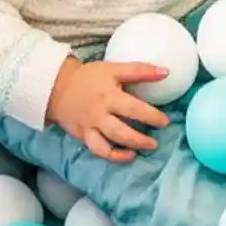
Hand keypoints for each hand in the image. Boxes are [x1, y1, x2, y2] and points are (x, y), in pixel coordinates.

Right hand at [45, 57, 171, 162]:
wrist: (58, 88)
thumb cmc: (90, 77)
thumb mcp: (114, 68)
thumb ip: (140, 70)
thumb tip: (166, 72)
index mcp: (108, 96)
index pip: (132, 108)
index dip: (150, 116)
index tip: (165, 121)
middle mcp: (99, 114)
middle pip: (119, 131)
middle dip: (139, 139)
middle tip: (155, 142)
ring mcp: (90, 127)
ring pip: (107, 145)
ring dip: (126, 149)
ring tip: (144, 149)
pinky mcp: (83, 136)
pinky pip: (98, 150)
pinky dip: (113, 156)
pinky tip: (128, 156)